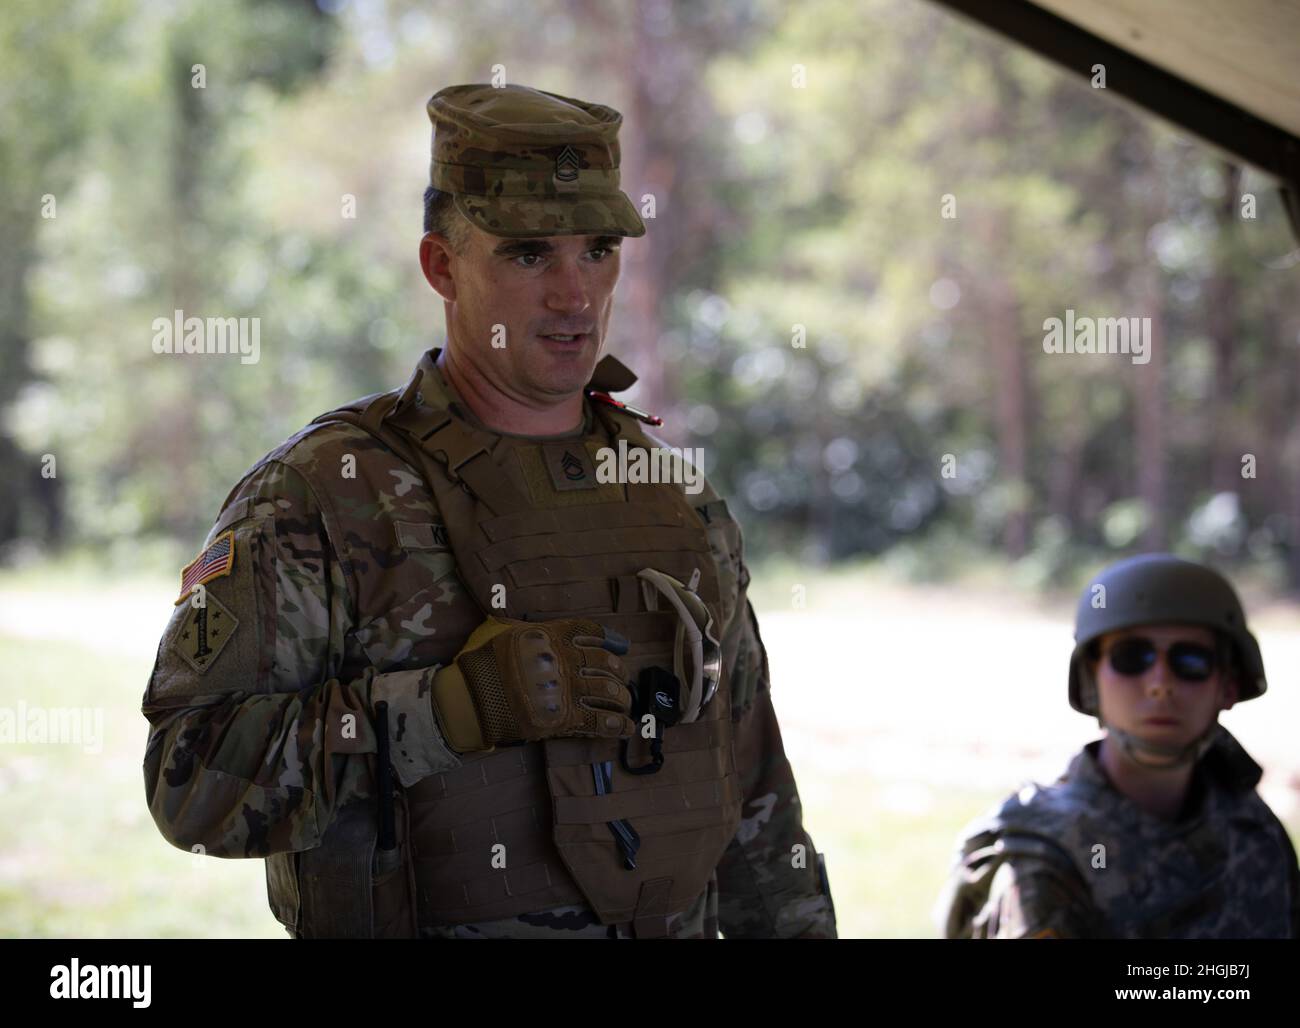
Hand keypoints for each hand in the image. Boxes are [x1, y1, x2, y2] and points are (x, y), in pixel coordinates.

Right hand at [431, 616, 634, 751]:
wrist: (473, 697)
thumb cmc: (484, 661)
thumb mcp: (500, 629)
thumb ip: (519, 624)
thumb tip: (517, 618)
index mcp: (554, 636)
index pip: (591, 632)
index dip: (610, 639)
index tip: (622, 646)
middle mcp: (567, 660)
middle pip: (606, 664)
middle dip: (620, 672)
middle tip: (623, 678)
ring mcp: (569, 690)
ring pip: (609, 692)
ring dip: (622, 698)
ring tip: (624, 703)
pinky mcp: (566, 718)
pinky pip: (600, 721)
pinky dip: (617, 725)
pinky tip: (625, 727)